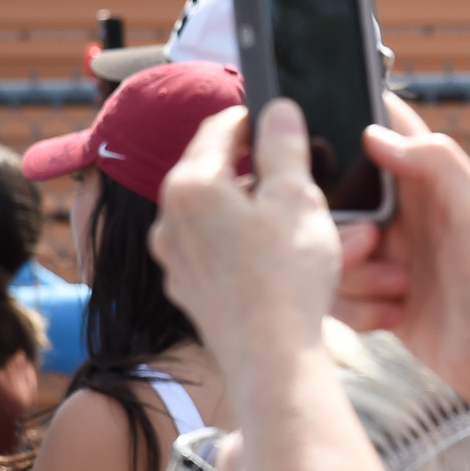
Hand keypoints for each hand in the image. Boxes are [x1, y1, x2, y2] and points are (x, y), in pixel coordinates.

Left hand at [150, 100, 341, 375]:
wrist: (271, 359)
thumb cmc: (285, 277)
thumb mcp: (297, 198)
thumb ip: (284, 147)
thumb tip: (279, 111)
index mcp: (191, 186)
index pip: (219, 129)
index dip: (254, 118)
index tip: (280, 120)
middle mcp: (170, 220)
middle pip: (215, 175)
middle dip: (258, 172)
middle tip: (299, 179)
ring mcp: (175, 260)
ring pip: (216, 218)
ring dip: (252, 212)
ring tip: (296, 224)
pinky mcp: (190, 292)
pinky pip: (217, 254)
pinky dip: (244, 248)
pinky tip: (278, 262)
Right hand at [333, 99, 469, 402]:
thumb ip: (437, 162)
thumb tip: (375, 134)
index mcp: (425, 176)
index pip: (378, 122)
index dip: (345, 119)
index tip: (323, 142)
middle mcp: (399, 208)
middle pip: (331, 194)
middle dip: (339, 225)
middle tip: (371, 244)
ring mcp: (383, 250)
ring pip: (325, 246)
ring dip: (354, 272)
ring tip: (399, 287)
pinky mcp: (372, 292)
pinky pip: (334, 291)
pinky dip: (357, 308)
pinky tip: (394, 315)